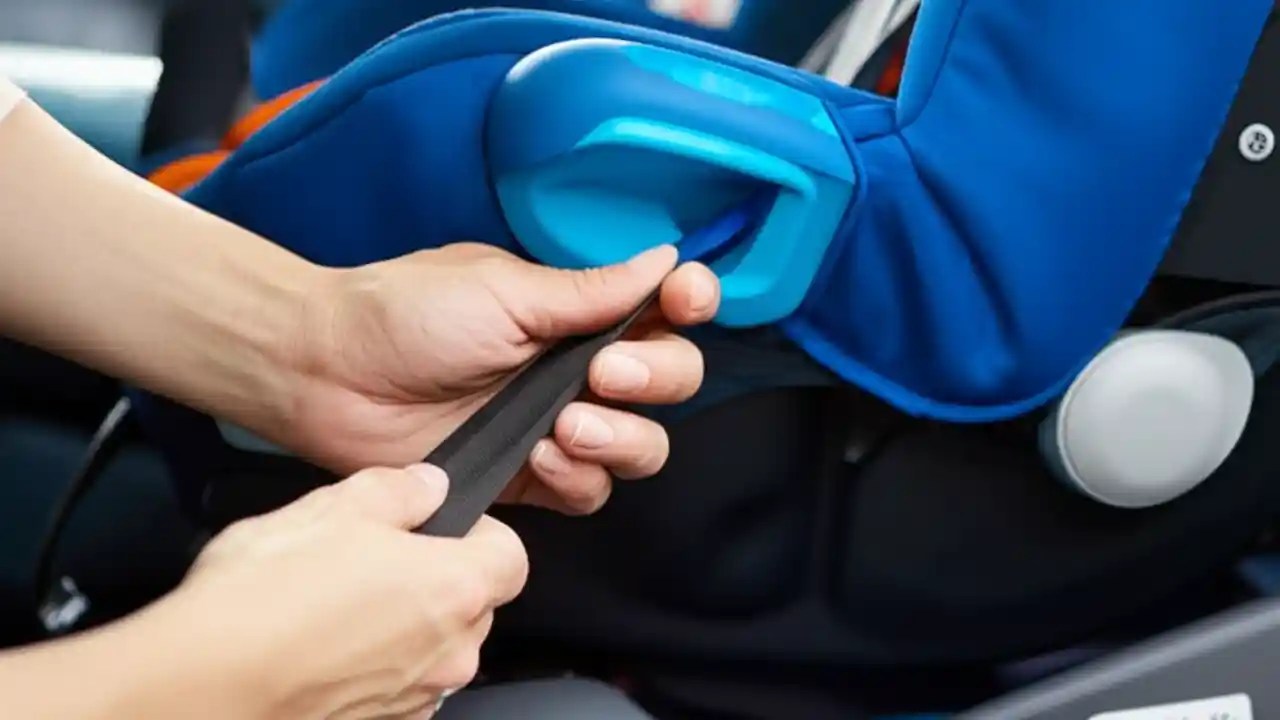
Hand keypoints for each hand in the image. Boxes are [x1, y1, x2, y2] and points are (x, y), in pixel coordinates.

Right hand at [158, 465, 523, 718]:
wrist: (205, 683)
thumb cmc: (266, 597)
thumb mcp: (333, 507)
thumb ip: (398, 489)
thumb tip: (428, 485)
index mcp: (455, 586)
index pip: (511, 555)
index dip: (479, 534)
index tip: (437, 526)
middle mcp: (452, 650)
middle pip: (473, 604)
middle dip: (435, 579)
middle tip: (372, 560)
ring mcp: (417, 697)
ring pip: (433, 648)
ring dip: (401, 626)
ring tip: (333, 606)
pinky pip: (397, 686)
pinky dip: (373, 667)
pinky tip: (322, 648)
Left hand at [276, 243, 718, 514]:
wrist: (329, 374)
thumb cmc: (406, 312)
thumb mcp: (503, 289)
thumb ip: (589, 291)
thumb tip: (667, 258)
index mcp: (577, 310)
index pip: (664, 308)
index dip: (690, 302)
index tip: (686, 298)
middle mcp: (580, 367)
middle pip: (672, 380)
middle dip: (656, 378)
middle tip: (606, 373)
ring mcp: (559, 426)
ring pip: (642, 446)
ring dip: (622, 438)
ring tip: (564, 426)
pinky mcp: (531, 479)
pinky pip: (590, 491)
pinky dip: (578, 478)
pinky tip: (537, 458)